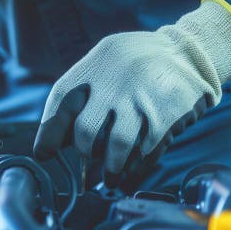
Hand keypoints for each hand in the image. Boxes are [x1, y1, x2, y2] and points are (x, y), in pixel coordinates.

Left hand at [34, 0, 230, 181]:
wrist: (187, 53)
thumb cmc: (132, 67)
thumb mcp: (102, 64)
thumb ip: (79, 95)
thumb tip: (58, 140)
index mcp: (93, 67)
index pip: (60, 103)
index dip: (49, 133)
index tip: (44, 154)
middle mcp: (115, 82)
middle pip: (86, 131)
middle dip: (84, 151)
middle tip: (88, 158)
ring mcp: (142, 99)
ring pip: (117, 146)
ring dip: (111, 167)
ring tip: (110, 177)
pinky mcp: (167, 115)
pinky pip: (147, 151)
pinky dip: (137, 167)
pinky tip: (132, 172)